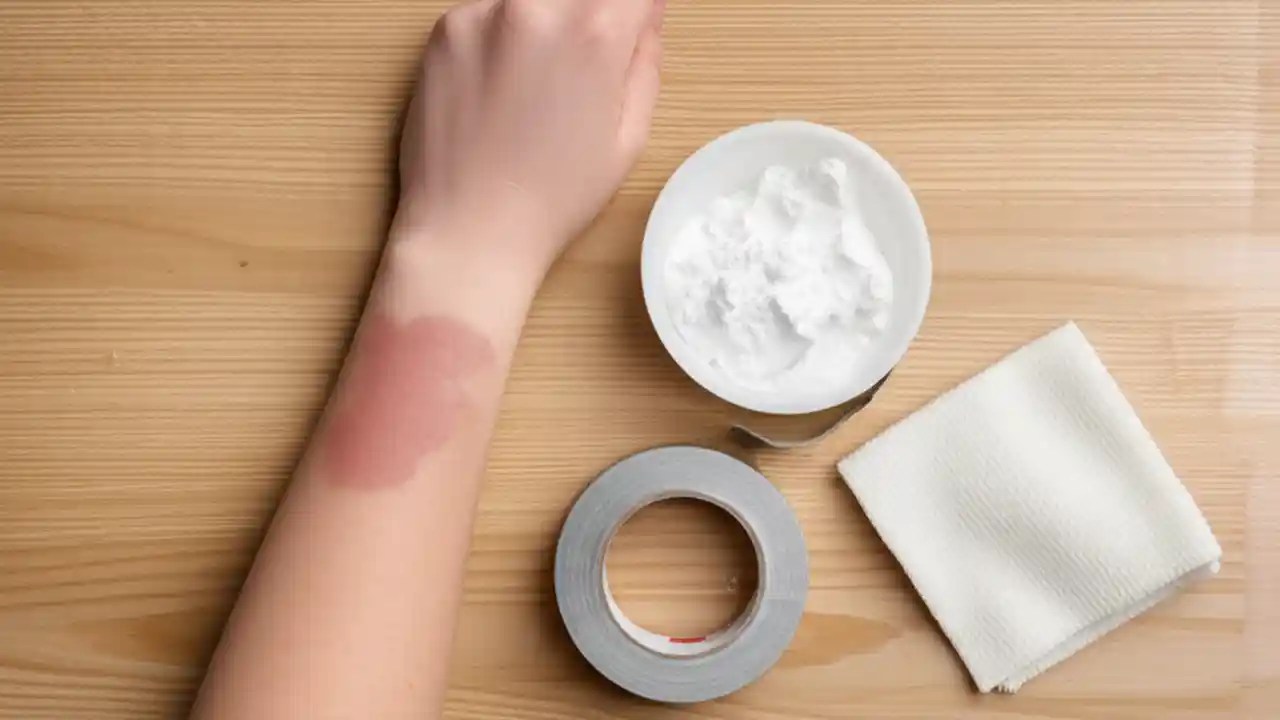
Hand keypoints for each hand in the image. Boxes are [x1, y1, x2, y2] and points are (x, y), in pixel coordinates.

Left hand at [394, 0, 664, 268]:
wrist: (469, 231)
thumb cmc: (554, 197)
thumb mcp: (629, 136)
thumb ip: (644, 59)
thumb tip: (644, 12)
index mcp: (596, 33)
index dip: (636, 11)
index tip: (629, 32)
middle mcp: (537, 5)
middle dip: (591, 19)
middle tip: (580, 69)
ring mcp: (483, 12)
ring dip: (546, 22)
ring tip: (537, 85)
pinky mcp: (444, 28)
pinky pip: (490, 12)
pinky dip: (502, 38)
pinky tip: (500, 92)